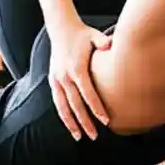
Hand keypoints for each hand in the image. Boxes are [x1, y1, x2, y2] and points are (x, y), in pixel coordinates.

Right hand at [48, 19, 110, 139]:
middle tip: (94, 136)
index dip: (96, 108)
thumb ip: (103, 42)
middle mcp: (65, 77)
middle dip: (85, 122)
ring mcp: (57, 79)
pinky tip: (69, 124)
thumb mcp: (95, 35)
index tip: (105, 121)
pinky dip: (63, 114)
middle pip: (76, 104)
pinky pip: (57, 101)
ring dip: (70, 123)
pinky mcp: (52, 79)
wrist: (60, 28)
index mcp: (77, 69)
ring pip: (63, 106)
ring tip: (79, 136)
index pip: (88, 94)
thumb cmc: (82, 33)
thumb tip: (112, 45)